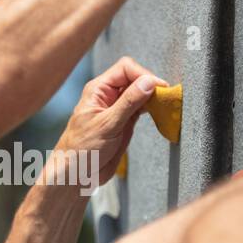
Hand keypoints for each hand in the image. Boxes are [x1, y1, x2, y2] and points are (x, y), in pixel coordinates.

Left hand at [56, 56, 165, 186]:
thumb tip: (149, 81)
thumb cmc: (82, 149)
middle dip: (151, 84)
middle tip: (165, 97)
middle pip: (135, 78)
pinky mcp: (124, 122)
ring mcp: (117, 108)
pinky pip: (141, 108)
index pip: (125, 68)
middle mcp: (108, 95)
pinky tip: (160, 112)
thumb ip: (129, 102)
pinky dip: (152, 109)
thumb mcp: (107, 124)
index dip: (144, 74)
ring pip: (140, 93)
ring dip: (153, 97)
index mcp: (98, 89)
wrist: (77, 173)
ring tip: (166, 104)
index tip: (159, 88)